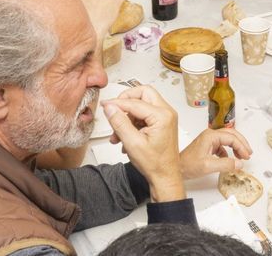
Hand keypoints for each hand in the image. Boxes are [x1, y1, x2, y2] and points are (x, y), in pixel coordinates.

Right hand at [101, 86, 183, 200]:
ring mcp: (165, 117)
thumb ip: (120, 123)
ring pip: (142, 104)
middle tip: (114, 111)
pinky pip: (144, 114)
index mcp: (162, 116)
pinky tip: (124, 138)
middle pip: (143, 94)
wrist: (165, 177)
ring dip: (127, 116)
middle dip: (125, 102)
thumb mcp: (132, 143)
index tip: (105, 106)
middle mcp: (166, 112)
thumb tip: (110, 107)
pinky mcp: (161, 122)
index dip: (117, 103)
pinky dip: (132, 123)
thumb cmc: (155, 164)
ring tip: (117, 134)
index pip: (135, 102)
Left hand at [178, 127, 252, 179]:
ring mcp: (209, 140)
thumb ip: (226, 164)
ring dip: (236, 147)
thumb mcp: (208, 166)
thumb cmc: (188, 165)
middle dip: (241, 143)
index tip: (246, 156)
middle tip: (248, 153)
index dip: (241, 147)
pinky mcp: (207, 146)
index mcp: (210, 136)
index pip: (231, 137)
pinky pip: (222, 146)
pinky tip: (229, 160)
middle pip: (231, 134)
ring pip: (227, 139)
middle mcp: (210, 135)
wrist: (177, 169)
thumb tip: (240, 164)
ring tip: (242, 156)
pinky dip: (229, 151)